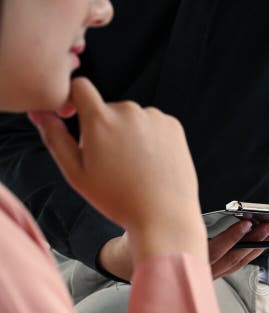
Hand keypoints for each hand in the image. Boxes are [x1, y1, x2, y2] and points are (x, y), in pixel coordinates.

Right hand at [28, 77, 205, 266]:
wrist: (164, 215)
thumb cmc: (118, 199)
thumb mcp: (76, 173)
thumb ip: (55, 138)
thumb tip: (41, 114)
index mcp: (100, 120)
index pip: (80, 87)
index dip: (75, 99)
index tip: (77, 118)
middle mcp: (129, 111)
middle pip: (108, 108)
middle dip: (105, 127)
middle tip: (112, 162)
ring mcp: (154, 117)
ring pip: (132, 118)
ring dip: (129, 133)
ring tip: (135, 166)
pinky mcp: (173, 126)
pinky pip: (154, 124)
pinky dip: (151, 137)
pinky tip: (152, 163)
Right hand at [98, 221, 268, 280]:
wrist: (129, 261)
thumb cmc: (141, 239)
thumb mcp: (148, 226)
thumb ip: (169, 220)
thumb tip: (178, 201)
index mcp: (183, 261)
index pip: (214, 250)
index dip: (232, 237)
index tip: (246, 223)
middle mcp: (197, 272)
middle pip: (233, 257)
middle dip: (254, 241)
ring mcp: (206, 274)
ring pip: (238, 262)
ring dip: (258, 247)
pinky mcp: (212, 273)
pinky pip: (235, 264)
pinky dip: (250, 252)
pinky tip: (262, 241)